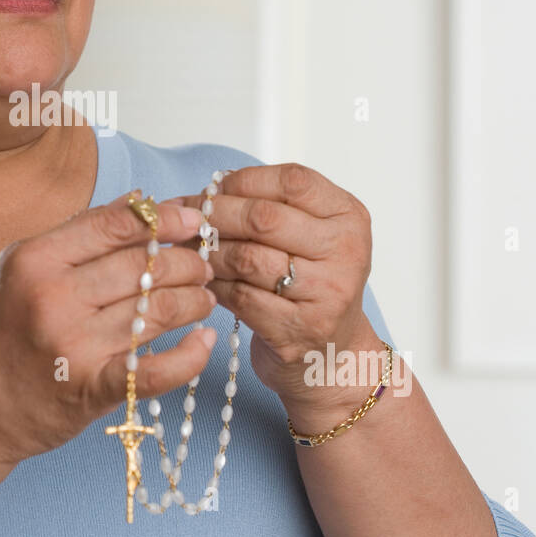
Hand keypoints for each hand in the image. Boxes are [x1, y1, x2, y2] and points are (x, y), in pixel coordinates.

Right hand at [0, 192, 218, 470]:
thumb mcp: (15, 268)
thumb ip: (76, 233)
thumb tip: (139, 199)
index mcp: (34, 260)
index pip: (115, 224)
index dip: (165, 218)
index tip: (194, 219)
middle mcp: (54, 299)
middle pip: (144, 266)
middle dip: (187, 261)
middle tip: (204, 263)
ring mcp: (73, 346)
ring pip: (158, 312)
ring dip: (194, 301)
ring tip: (206, 297)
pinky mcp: (89, 391)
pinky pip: (156, 370)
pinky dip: (190, 355)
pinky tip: (205, 341)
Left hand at [175, 162, 378, 405]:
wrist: (332, 355)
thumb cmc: (311, 285)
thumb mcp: (309, 237)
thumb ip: (273, 206)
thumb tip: (208, 190)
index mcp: (349, 216)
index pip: (292, 181)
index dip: (244, 181)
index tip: (213, 190)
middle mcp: (346, 252)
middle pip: (264, 218)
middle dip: (215, 215)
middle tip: (187, 219)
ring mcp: (326, 293)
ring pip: (247, 258)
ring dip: (208, 251)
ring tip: (189, 249)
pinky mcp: (299, 330)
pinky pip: (240, 296)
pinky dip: (214, 285)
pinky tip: (204, 282)